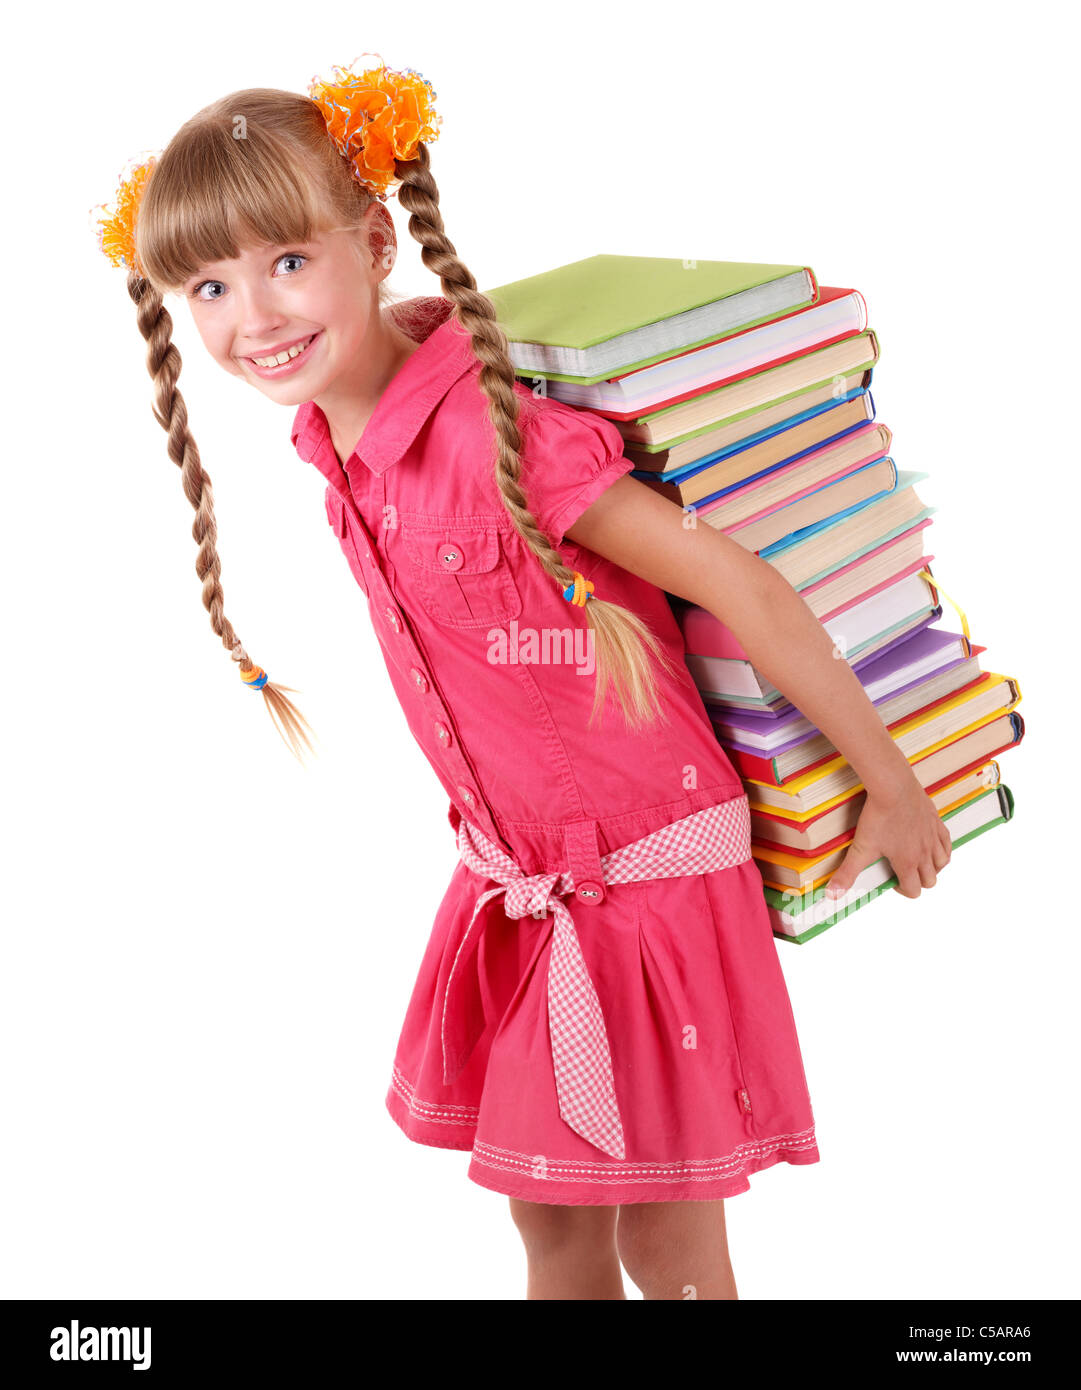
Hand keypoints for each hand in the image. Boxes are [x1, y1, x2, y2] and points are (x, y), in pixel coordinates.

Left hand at [825, 775, 952, 900]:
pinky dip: (942, 849)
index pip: (914, 890)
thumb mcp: (861, 848)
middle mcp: (924, 853)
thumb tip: (833, 894)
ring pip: (942, 863)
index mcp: (907, 863)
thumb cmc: (878, 816)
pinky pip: (947, 842)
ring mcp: (932, 837)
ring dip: (932, 867)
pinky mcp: (936, 821)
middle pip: (930, 880)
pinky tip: (931, 846)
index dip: (903, 890)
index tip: (892, 881)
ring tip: (917, 861)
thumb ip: (848, 873)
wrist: (893, 787)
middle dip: (918, 881)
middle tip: (903, 872)